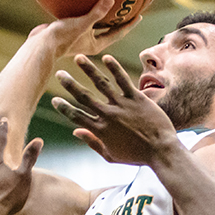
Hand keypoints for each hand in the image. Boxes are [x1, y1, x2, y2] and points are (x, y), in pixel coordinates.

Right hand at [29, 0, 141, 57]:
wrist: (39, 45)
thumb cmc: (62, 38)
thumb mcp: (82, 24)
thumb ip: (96, 13)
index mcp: (96, 43)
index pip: (118, 33)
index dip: (129, 24)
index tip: (140, 15)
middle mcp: (89, 40)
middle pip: (108, 27)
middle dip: (117, 17)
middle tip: (128, 5)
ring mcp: (78, 34)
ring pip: (93, 20)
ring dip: (100, 11)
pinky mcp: (68, 28)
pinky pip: (79, 15)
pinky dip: (83, 6)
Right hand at [52, 54, 177, 165]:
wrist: (161, 151)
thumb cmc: (136, 156)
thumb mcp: (111, 156)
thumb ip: (92, 143)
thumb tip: (75, 132)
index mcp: (100, 130)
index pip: (76, 117)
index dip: (63, 108)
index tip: (54, 99)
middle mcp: (108, 115)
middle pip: (83, 97)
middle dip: (69, 84)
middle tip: (59, 73)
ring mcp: (122, 105)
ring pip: (101, 84)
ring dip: (88, 70)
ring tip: (79, 58)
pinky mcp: (136, 98)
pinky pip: (123, 80)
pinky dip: (114, 68)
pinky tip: (106, 58)